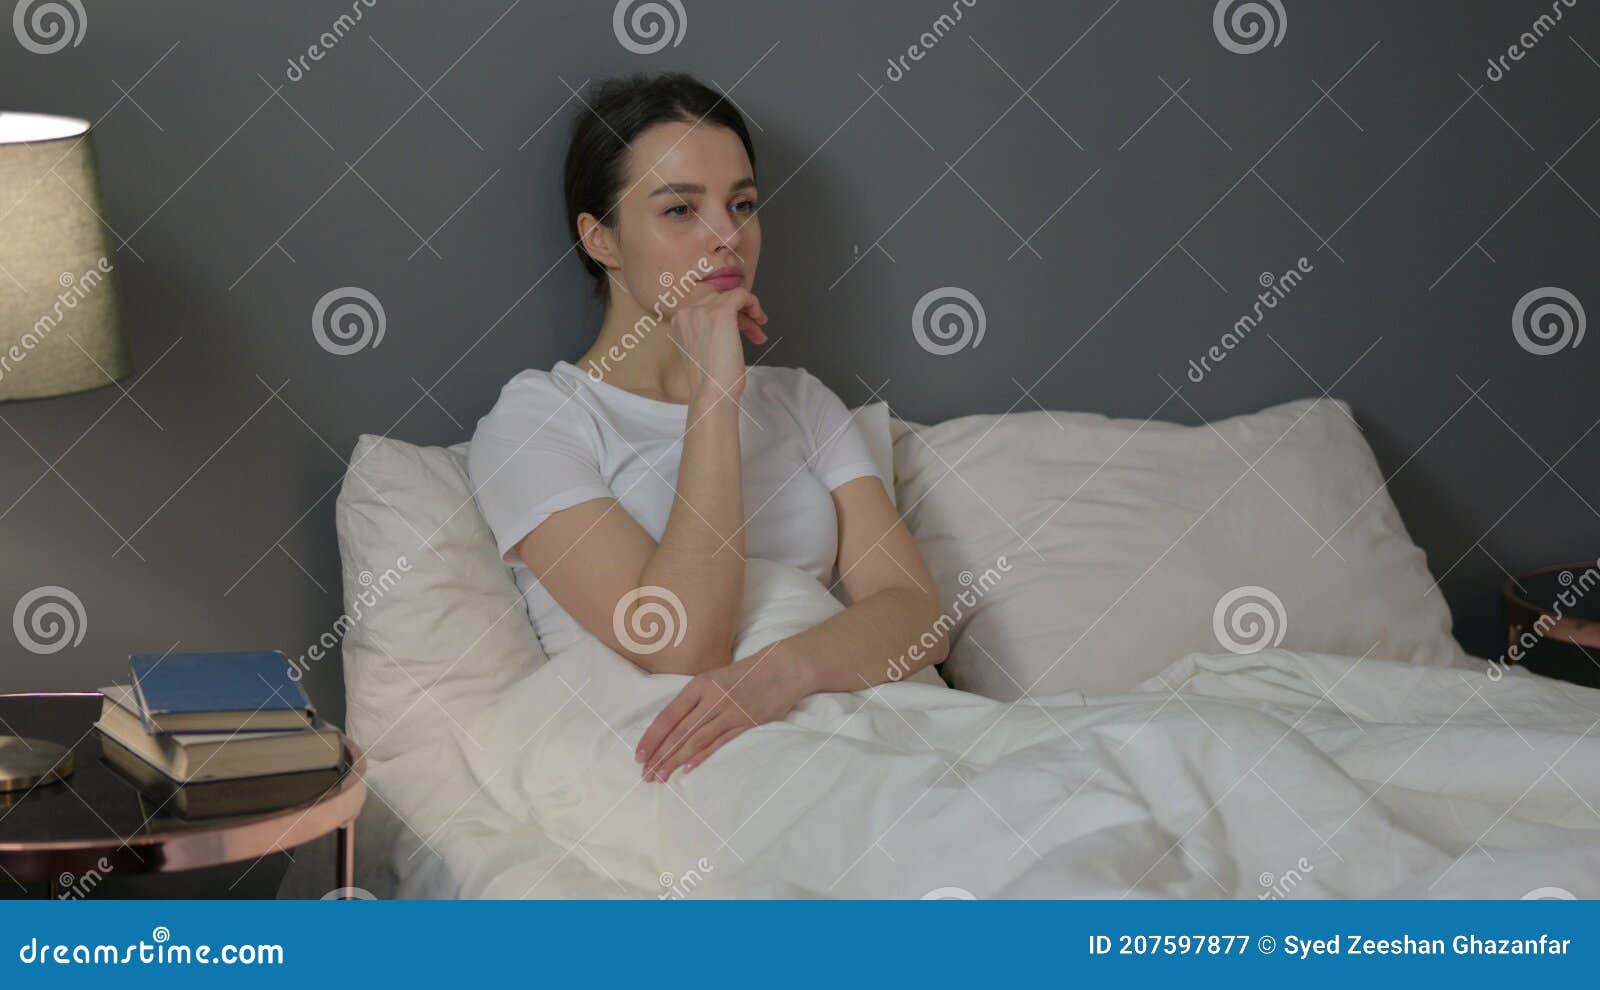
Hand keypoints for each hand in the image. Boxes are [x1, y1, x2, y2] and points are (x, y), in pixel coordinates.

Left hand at [635, 642, 807, 781]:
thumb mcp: (716, 676)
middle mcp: (713, 698)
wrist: (785, 668)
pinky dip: (703, 756)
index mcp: (701, 684)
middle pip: (680, 732)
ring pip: (697, 740)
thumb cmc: (748, 672)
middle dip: (660, 755)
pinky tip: (688, 768)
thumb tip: (672, 726)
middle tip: (646, 774)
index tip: (639, 755)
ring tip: (661, 776)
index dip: (652, 737)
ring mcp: (731, 712)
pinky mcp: (748, 723)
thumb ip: (696, 698)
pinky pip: (720, 743)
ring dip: (676, 761)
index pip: (669, 716)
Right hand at [669, 286, 768, 404]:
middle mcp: (687, 312)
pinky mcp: (722, 312)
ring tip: (758, 332)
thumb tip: (726, 323)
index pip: (707, 306)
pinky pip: (741, 294)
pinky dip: (753, 302)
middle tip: (752, 332)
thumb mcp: (701, 349)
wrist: (712, 393)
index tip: (740, 330)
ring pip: (731, 297)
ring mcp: (703, 311)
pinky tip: (759, 319)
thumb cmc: (710, 381)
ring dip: (748, 313)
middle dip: (739, 315)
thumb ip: (706, 332)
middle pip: (719, 300)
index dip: (728, 316)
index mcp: (679, 321)